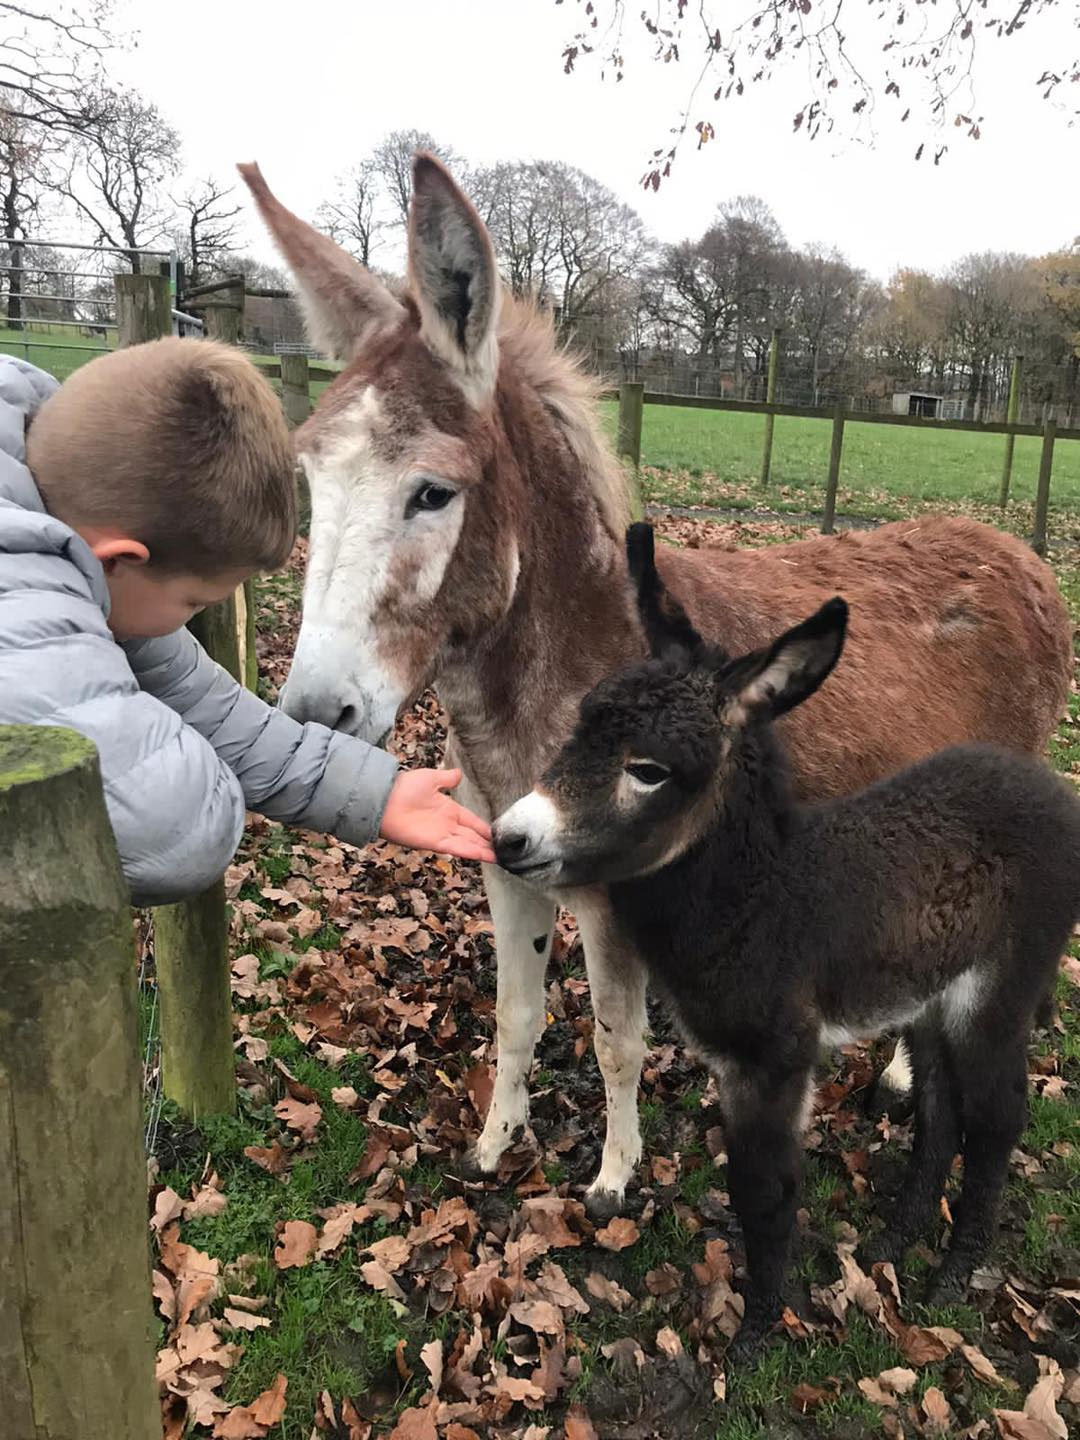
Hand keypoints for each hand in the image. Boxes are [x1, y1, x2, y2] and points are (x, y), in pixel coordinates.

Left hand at [379, 768, 494, 862]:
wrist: (385, 799)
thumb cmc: (404, 787)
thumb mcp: (430, 778)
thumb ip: (446, 778)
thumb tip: (458, 774)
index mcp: (448, 809)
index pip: (472, 820)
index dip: (484, 828)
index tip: (498, 834)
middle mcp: (447, 824)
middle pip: (472, 836)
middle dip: (487, 843)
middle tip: (505, 851)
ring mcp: (441, 834)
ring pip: (468, 844)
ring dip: (483, 851)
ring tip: (501, 858)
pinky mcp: (434, 843)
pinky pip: (457, 848)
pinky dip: (471, 852)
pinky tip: (485, 856)